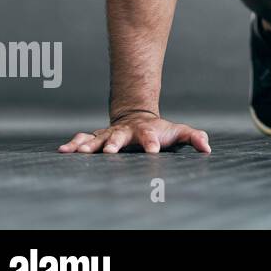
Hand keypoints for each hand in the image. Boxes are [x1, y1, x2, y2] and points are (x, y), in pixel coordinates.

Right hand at [58, 111, 211, 153]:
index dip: (152, 143)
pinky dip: (74, 144)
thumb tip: (207, 148)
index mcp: (146, 131)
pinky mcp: (98, 137)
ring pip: (98, 138)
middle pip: (120, 137)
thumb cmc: (161, 130)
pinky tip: (63, 151)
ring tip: (80, 153)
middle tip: (110, 152)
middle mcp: (126, 132)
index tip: (153, 151)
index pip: (150, 137)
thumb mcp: (178, 132)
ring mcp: (110, 134)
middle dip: (115, 144)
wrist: (138, 118)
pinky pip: (83, 139)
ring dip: (89, 145)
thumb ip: (194, 138)